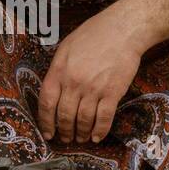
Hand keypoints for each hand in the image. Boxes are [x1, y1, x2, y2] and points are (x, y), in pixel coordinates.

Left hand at [37, 9, 142, 144]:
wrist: (122, 30)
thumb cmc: (94, 34)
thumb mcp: (66, 47)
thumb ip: (58, 69)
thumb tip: (53, 90)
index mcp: (59, 71)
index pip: (46, 102)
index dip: (46, 121)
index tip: (48, 133)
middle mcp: (74, 82)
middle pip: (65, 115)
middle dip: (64, 131)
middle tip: (66, 139)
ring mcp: (93, 89)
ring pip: (83, 120)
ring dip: (81, 133)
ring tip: (81, 138)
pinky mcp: (112, 93)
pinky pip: (103, 118)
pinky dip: (100, 131)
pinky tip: (97, 137)